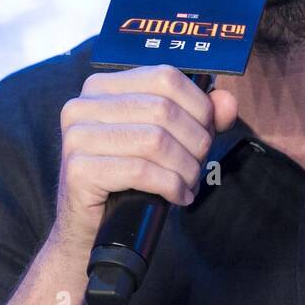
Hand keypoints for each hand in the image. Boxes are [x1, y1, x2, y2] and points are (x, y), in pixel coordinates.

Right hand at [51, 66, 238, 251]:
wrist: (93, 226)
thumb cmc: (131, 179)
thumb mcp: (169, 140)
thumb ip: (200, 116)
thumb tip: (227, 102)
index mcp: (103, 87)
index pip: (166, 77)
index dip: (199, 106)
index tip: (207, 132)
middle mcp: (83, 105)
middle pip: (164, 110)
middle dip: (194, 142)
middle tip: (197, 166)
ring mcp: (77, 136)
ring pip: (155, 140)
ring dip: (185, 168)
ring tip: (188, 183)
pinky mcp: (78, 169)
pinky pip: (140, 171)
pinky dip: (170, 186)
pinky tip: (177, 197)